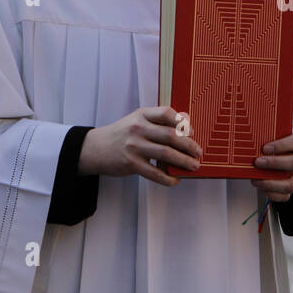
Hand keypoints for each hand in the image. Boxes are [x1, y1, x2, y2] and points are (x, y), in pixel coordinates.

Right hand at [79, 106, 202, 186]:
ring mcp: (134, 146)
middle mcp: (138, 128)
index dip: (183, 123)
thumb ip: (157, 122)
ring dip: (184, 161)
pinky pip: (154, 172)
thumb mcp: (135, 121)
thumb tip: (185, 126)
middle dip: (190, 145)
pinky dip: (168, 178)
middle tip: (199, 153)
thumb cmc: (119, 135)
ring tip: (193, 166)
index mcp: (141, 115)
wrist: (94, 149)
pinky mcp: (130, 163)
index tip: (192, 132)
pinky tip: (175, 180)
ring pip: (166, 154)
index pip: (167, 113)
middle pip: (171, 135)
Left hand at [252, 132, 292, 201]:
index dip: (281, 145)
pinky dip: (271, 194)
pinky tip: (261, 188)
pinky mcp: (292, 186)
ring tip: (256, 179)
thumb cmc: (278, 145)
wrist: (285, 155)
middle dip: (274, 163)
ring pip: (291, 184)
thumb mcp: (275, 136)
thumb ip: (266, 137)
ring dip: (270, 183)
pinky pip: (285, 196)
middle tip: (258, 162)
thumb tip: (249, 140)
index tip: (265, 148)